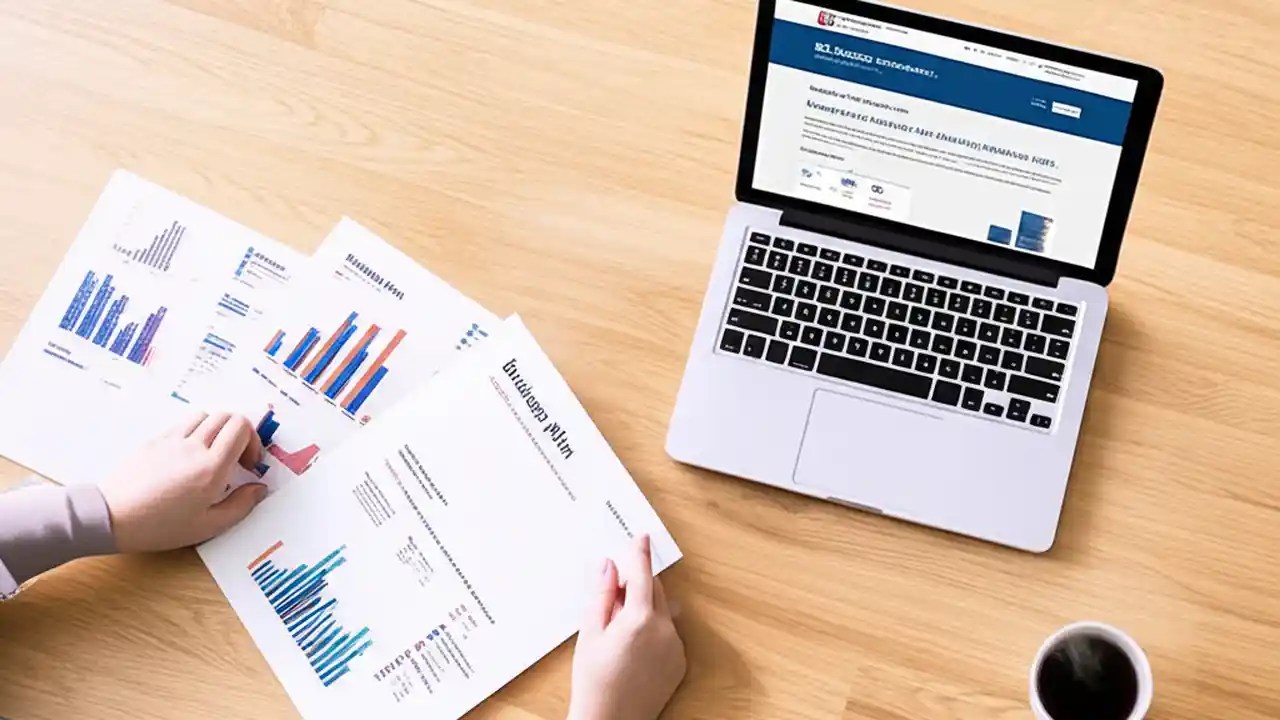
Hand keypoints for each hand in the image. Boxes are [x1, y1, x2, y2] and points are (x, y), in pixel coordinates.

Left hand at [99, 411, 267, 552]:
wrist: (111, 517)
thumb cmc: (159, 526)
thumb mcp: (208, 526)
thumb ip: (241, 505)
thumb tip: (259, 488)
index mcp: (211, 467)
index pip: (241, 427)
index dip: (253, 442)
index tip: (249, 464)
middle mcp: (194, 447)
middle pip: (226, 416)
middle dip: (239, 433)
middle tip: (236, 458)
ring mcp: (172, 440)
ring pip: (205, 416)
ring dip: (216, 430)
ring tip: (212, 455)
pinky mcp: (155, 441)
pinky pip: (183, 424)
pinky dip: (195, 433)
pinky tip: (189, 457)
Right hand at [567, 535, 685, 719]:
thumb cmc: (594, 681)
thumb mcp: (590, 633)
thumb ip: (602, 594)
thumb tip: (609, 565)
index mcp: (639, 619)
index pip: (643, 575)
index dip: (640, 553)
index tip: (642, 537)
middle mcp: (664, 630)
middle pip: (655, 591)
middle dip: (638, 588)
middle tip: (613, 599)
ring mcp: (675, 647)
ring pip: (663, 613)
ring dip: (646, 611)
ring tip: (620, 634)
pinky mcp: (680, 663)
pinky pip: (668, 634)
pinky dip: (654, 632)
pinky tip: (634, 651)